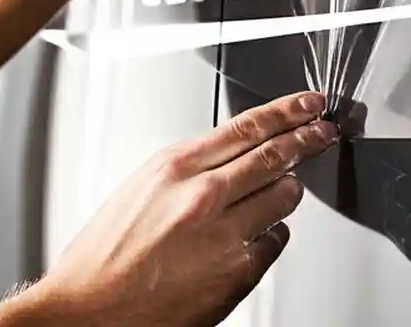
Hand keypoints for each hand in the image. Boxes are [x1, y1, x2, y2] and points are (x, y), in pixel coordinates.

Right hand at [0, 92, 338, 326]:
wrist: (87, 313)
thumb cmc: (102, 260)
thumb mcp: (138, 192)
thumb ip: (184, 172)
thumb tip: (221, 161)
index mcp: (175, 167)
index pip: (247, 126)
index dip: (287, 111)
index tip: (307, 105)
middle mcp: (204, 195)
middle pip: (276, 155)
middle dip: (309, 139)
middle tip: (323, 132)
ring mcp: (225, 233)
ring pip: (283, 197)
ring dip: (287, 191)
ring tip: (282, 190)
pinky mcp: (237, 272)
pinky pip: (275, 241)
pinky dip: (272, 234)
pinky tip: (258, 236)